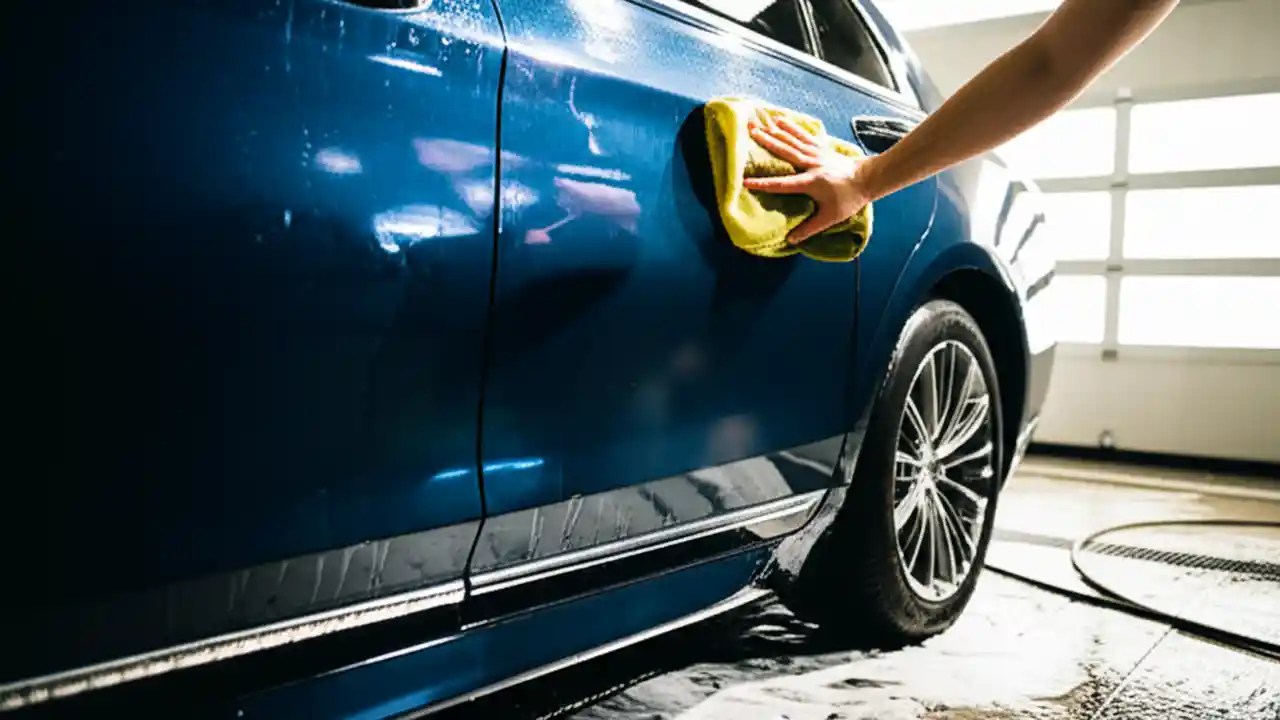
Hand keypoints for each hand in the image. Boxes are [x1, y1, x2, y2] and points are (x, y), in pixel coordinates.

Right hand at [743, 114, 872, 244]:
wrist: (868, 179)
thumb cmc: (848, 199)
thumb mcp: (830, 218)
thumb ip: (810, 228)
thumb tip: (791, 240)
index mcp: (811, 182)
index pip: (783, 184)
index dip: (764, 184)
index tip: (746, 182)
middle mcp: (812, 164)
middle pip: (785, 152)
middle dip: (767, 142)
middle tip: (750, 134)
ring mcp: (817, 153)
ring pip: (792, 141)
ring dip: (774, 132)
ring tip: (759, 125)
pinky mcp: (821, 148)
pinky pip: (804, 135)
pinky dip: (792, 127)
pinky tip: (780, 120)